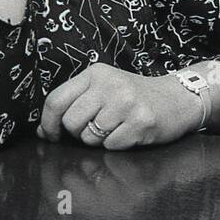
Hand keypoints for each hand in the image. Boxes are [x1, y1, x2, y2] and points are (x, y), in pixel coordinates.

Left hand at [37, 63, 203, 150]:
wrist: (177, 98)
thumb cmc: (134, 96)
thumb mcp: (103, 89)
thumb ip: (73, 104)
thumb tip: (42, 130)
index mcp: (95, 73)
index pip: (56, 100)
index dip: (48, 123)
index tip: (51, 134)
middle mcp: (110, 84)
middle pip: (71, 122)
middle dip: (78, 132)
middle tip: (96, 127)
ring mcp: (127, 103)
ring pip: (90, 137)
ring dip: (99, 139)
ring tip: (116, 127)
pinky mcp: (141, 122)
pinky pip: (111, 145)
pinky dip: (117, 144)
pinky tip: (129, 132)